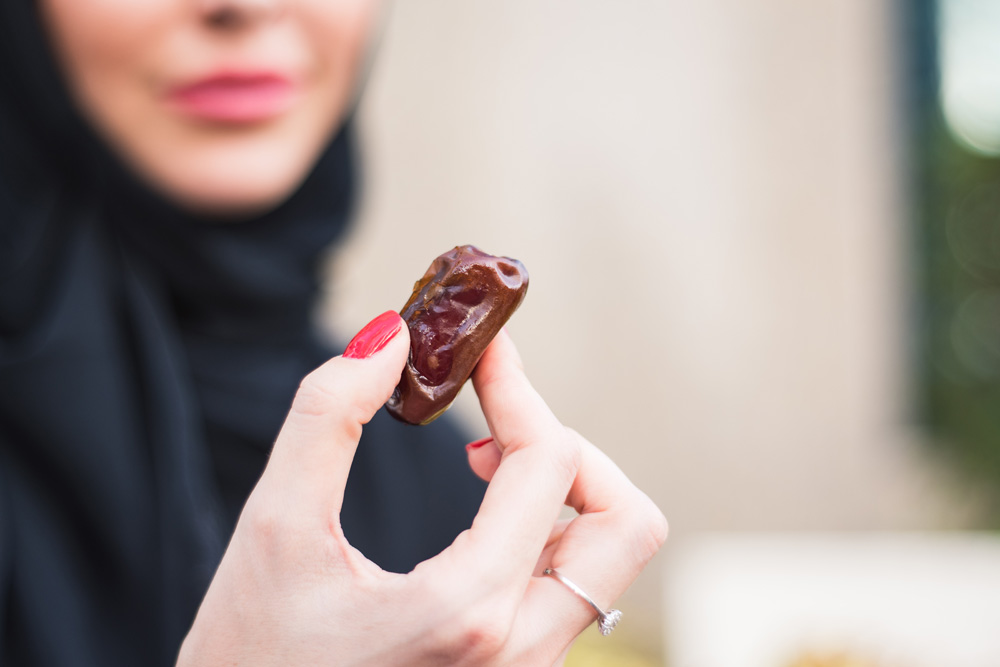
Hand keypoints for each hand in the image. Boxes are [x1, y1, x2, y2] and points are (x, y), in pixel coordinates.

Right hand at [177, 312, 666, 665]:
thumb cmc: (248, 660)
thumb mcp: (274, 529)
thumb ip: (327, 417)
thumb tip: (389, 336)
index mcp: (469, 613)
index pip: (550, 464)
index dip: (517, 388)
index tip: (482, 350)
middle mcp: (521, 653)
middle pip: (626, 524)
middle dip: (571, 448)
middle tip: (498, 420)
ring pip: (608, 560)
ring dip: (564, 489)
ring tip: (484, 460)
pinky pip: (575, 589)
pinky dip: (549, 530)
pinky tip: (484, 511)